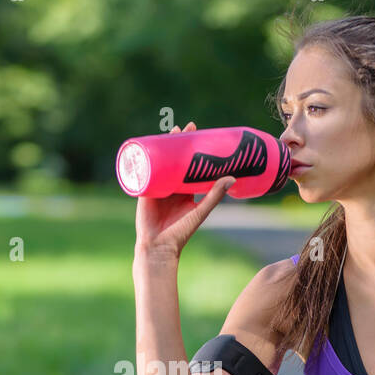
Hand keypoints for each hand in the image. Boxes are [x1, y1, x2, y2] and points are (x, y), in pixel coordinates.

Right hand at [134, 120, 235, 258]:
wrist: (159, 248)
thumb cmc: (180, 233)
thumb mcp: (199, 211)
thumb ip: (214, 195)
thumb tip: (232, 177)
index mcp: (183, 192)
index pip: (188, 165)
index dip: (192, 150)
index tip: (199, 134)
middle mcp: (170, 187)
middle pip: (173, 159)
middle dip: (178, 142)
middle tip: (186, 127)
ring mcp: (156, 187)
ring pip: (159, 161)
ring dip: (162, 145)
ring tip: (170, 131)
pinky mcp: (143, 190)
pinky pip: (143, 170)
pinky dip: (144, 158)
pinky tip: (147, 145)